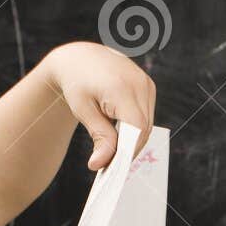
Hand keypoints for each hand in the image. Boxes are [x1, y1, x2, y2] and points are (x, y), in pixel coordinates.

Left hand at [41, 41, 156, 169]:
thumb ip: (98, 137)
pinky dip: (135, 129)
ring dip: (133, 140)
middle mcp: (139, 83)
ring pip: (147, 124)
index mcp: (121, 87)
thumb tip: (101, 164)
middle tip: (109, 164)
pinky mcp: (148, 86)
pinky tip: (120, 135)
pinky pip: (146, 116)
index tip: (113, 167)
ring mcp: (146, 83)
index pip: (136, 128)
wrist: (80, 58)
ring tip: (113, 149)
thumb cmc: (77, 84)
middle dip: (129, 149)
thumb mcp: (83, 111)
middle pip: (144, 128)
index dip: (128, 150)